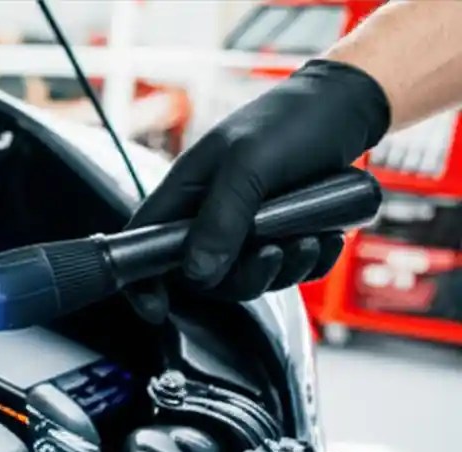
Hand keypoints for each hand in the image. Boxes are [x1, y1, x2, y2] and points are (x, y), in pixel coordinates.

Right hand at [125, 59, 390, 322]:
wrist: (350, 105)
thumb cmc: (292, 120)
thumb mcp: (250, 165)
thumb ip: (221, 219)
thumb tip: (196, 273)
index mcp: (185, 193)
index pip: (142, 243)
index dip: (140, 280)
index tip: (156, 308)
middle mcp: (208, 215)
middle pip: (202, 276)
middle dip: (241, 276)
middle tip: (273, 253)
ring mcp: (245, 228)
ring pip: (247, 278)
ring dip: (283, 269)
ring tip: (310, 238)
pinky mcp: (281, 234)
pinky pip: (287, 271)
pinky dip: (309, 263)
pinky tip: (326, 236)